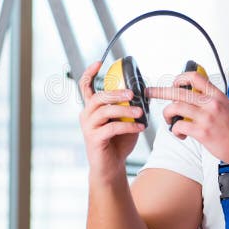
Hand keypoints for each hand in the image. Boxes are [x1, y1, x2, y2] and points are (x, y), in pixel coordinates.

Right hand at [78, 61, 145, 181]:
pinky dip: (128, 125)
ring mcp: (89, 127)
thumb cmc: (119, 141)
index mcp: (92, 108)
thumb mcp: (126, 120)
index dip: (90, 72)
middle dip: (116, 93)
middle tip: (133, 94)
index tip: (99, 61)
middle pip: (98, 97)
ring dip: (125, 110)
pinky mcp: (94, 139)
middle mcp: (87, 115)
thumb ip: (129, 107)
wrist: (111, 167)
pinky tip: (141, 127)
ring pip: (105, 111)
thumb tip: (144, 93)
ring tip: (140, 111)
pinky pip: (112, 127)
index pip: (85, 86)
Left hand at [145, 71, 228, 164]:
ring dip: (167, 114)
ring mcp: (207, 117)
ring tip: (170, 120)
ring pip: (175, 107)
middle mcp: (211, 103)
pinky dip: (175, 131)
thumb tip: (193, 101)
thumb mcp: (227, 108)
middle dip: (160, 91)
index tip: (173, 83)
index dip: (180, 78)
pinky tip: (181, 134)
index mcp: (217, 95)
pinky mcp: (203, 132)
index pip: (195, 77)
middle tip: (150, 92)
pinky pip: (179, 126)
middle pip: (179, 91)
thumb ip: (210, 102)